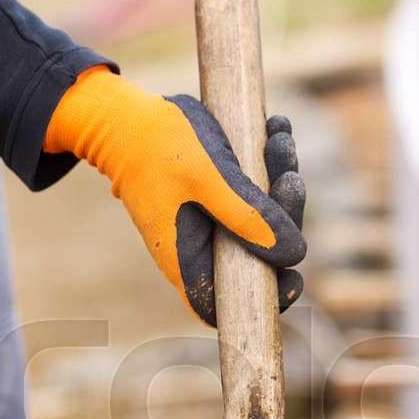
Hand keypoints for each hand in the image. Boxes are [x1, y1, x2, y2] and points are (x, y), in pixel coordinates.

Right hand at [43, 66, 306, 324]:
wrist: (124, 114)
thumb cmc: (157, 147)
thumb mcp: (208, 180)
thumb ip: (248, 217)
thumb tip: (294, 254)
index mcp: (189, 260)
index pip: (229, 304)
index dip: (266, 298)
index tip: (295, 275)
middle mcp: (202, 247)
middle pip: (260, 254)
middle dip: (284, 216)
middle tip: (290, 176)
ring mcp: (211, 221)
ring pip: (262, 216)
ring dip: (280, 178)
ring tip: (282, 137)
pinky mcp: (219, 194)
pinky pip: (253, 187)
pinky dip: (268, 161)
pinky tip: (277, 126)